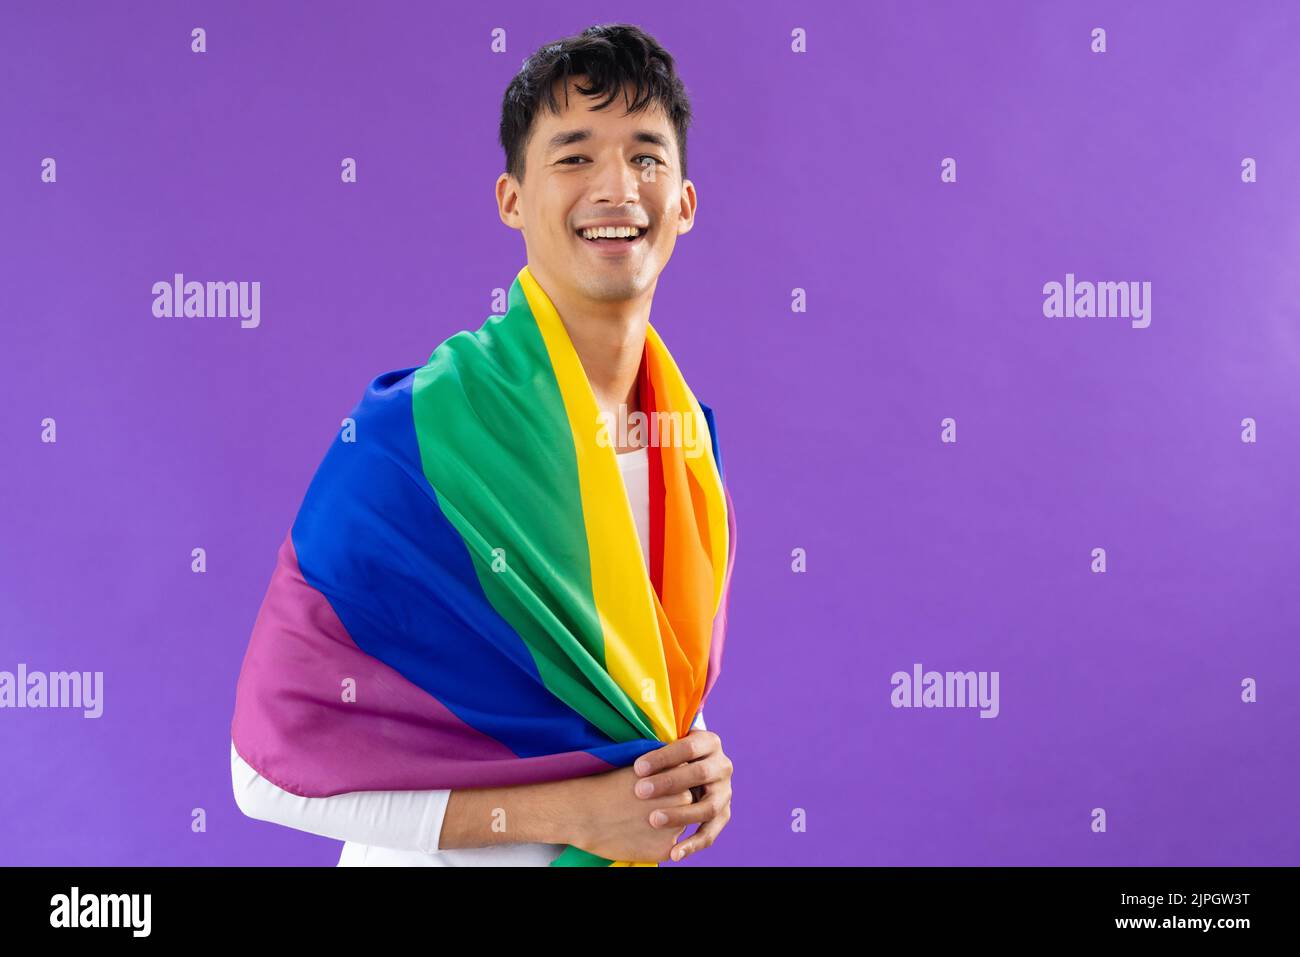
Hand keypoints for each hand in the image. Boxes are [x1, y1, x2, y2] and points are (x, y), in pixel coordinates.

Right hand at [564, 766, 694, 862]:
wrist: (583, 811)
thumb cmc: (608, 786)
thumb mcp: (642, 768)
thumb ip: (664, 772)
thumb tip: (680, 777)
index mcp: (675, 775)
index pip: (684, 780)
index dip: (666, 786)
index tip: (647, 788)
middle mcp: (682, 799)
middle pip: (685, 803)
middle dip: (670, 805)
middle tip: (642, 806)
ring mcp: (675, 825)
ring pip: (678, 825)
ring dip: (665, 825)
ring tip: (637, 820)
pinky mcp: (665, 849)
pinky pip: (669, 847)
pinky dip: (654, 844)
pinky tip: (635, 835)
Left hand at [632, 729, 732, 861]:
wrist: (689, 767)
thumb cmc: (667, 755)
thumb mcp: (666, 743)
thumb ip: (655, 744)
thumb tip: (630, 750)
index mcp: (710, 743)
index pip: (688, 748)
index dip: (663, 757)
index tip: (637, 768)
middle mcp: (723, 767)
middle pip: (700, 774)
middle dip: (669, 783)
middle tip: (640, 791)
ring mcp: (725, 793)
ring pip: (707, 807)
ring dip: (680, 815)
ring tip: (653, 820)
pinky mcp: (722, 815)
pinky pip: (710, 833)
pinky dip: (692, 845)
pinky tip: (674, 854)